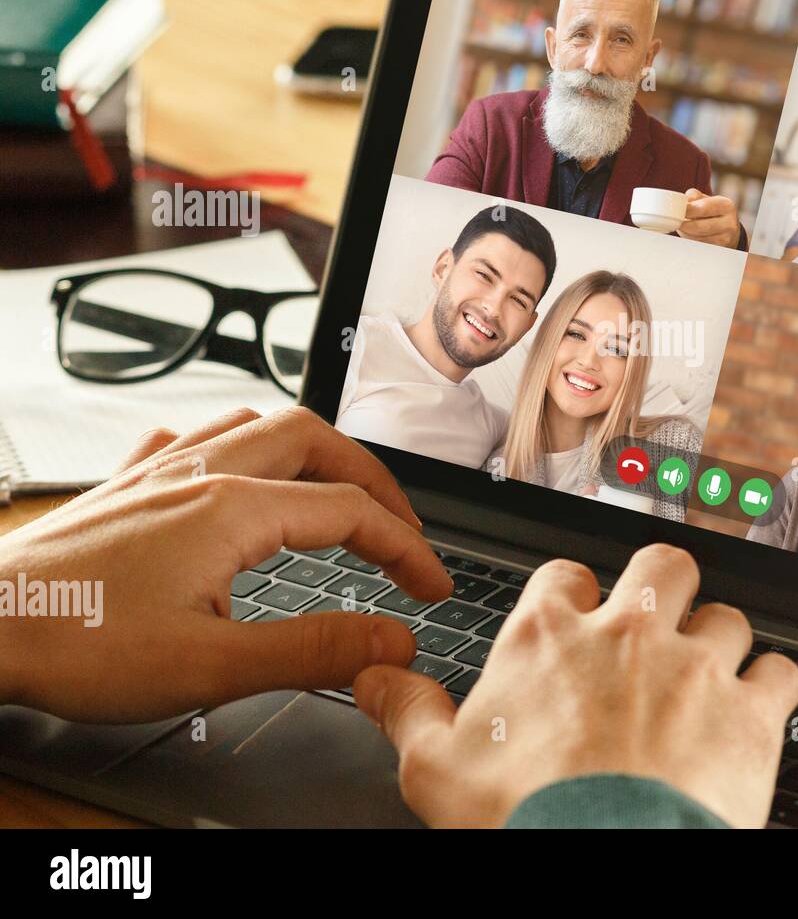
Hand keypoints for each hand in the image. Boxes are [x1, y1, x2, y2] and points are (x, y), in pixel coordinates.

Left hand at [0, 407, 450, 721]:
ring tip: (335, 489)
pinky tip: (231, 473)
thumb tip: (391, 638)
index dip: (406, 548)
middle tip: (398, 526)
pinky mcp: (124, 488)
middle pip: (315, 440)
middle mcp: (202, 474)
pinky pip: (193, 439)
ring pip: (256, 423)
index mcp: (234, 509)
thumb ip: (312, 649)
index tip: (430, 588)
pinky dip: (237, 447)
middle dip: (371, 479)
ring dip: (312, 451)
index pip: (351, 514)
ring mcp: (159, 472)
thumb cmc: (76, 643)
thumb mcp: (210, 664)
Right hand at [354, 543, 797, 827]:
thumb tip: (376, 677)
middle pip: (663, 565)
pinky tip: (753, 710)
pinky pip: (779, 671)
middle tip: (658, 619)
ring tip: (705, 679)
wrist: (602, 863)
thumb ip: (406, 709)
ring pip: (727, 617)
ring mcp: (695, 666)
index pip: (563, 575)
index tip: (574, 620)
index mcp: (550, 636)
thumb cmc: (522, 821)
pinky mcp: (750, 711)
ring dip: (718, 644)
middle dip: (664, 585)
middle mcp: (628, 634)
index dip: (571, 595)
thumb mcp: (435, 770)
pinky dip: (770, 687)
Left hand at [680, 188, 740, 247]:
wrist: (729, 229)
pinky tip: (689, 234)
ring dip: (685, 233)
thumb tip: (680, 202)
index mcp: (726, 206)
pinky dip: (689, 240)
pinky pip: (698, 245)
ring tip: (682, 226)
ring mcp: (724, 239)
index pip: (703, 208)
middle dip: (684, 224)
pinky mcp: (718, 250)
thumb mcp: (707, 199)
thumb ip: (693, 197)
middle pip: (699, 226)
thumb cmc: (714, 212)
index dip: (687, 210)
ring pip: (697, 238)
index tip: (676, 210)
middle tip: (675, 221)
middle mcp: (728, 223)